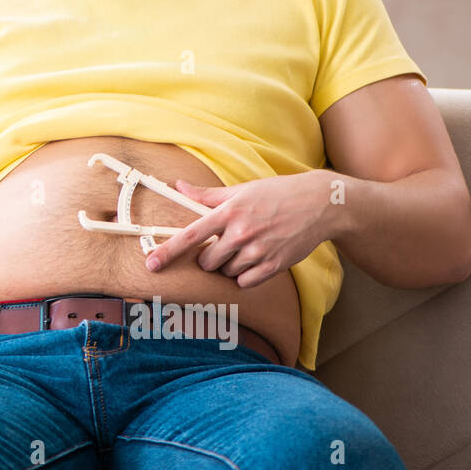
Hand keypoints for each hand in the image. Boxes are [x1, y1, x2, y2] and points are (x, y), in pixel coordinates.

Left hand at [143, 170, 331, 287]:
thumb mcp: (240, 190)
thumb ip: (207, 195)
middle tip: (224, 244)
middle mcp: (241, 233)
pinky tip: (255, 259)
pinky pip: (245, 282)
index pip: (191, 235)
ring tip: (246, 246)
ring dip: (229, 265)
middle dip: (209, 258)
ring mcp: (258, 250)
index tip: (151, 264)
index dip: (168, 251)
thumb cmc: (276, 194)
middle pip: (207, 262)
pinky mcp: (274, 265)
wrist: (319, 203)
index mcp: (229, 212)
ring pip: (226, 272)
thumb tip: (178, 187)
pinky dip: (246, 275)